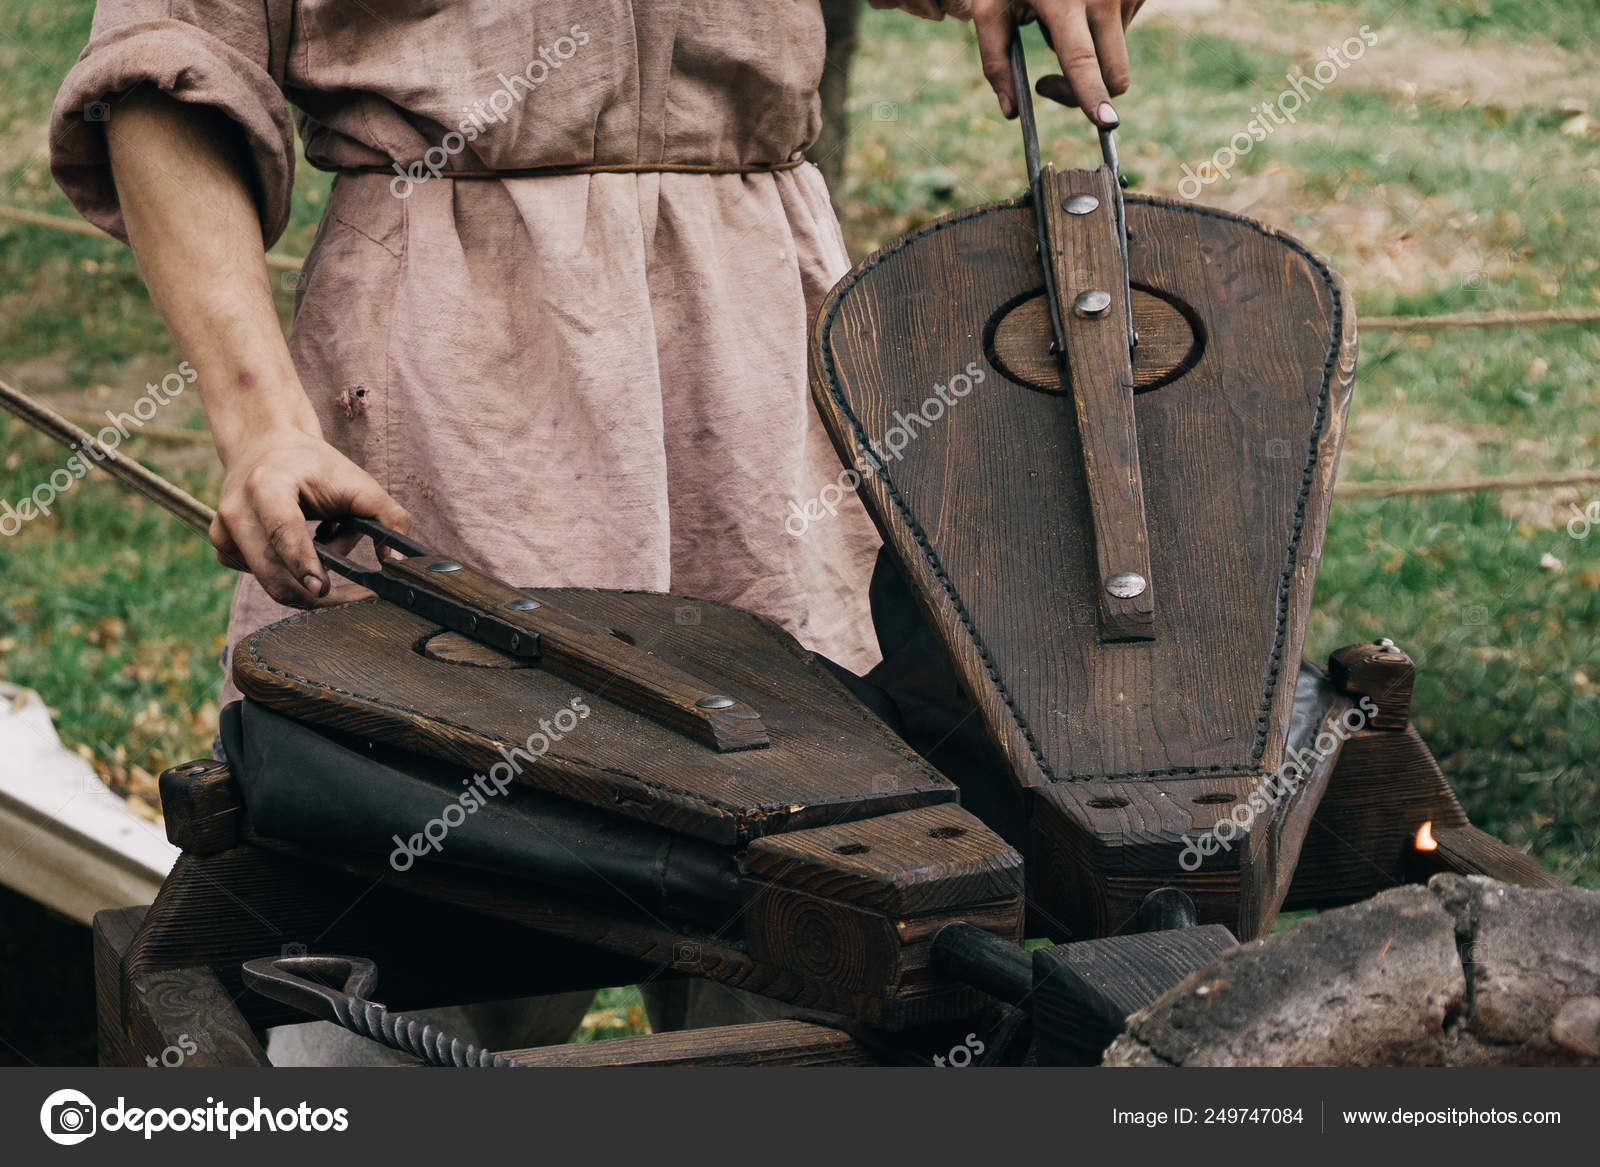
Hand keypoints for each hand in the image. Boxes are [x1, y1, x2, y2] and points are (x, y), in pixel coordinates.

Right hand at [212, 428, 410, 607]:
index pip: (283, 531)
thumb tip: (397, 564)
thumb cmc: (313, 465)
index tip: (322, 589)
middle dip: (315, 592)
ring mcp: (224, 531)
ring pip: (270, 580)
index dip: (302, 563)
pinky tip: (305, 543)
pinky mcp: (225, 547)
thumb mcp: (357, 481)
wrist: (266, 446)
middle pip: (272, 571)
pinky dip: (291, 571)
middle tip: (356, 595)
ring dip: (308, 575)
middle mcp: (236, 510)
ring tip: (330, 537)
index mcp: (267, 485)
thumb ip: (388, 517)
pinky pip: (264, 577)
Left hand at [956, 1, 1146, 126]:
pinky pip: (1121, 32)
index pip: (1082, 59)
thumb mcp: (992, 7)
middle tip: (1046, 84)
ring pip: (1115, 54)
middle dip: (1088, 92)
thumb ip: (995, 61)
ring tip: (1059, 17)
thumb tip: (1011, 112)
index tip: (1106, 122)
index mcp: (1064, 2)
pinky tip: (1079, 6)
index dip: (1092, 94)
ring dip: (1088, 52)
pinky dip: (1098, 31)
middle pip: (1113, 72)